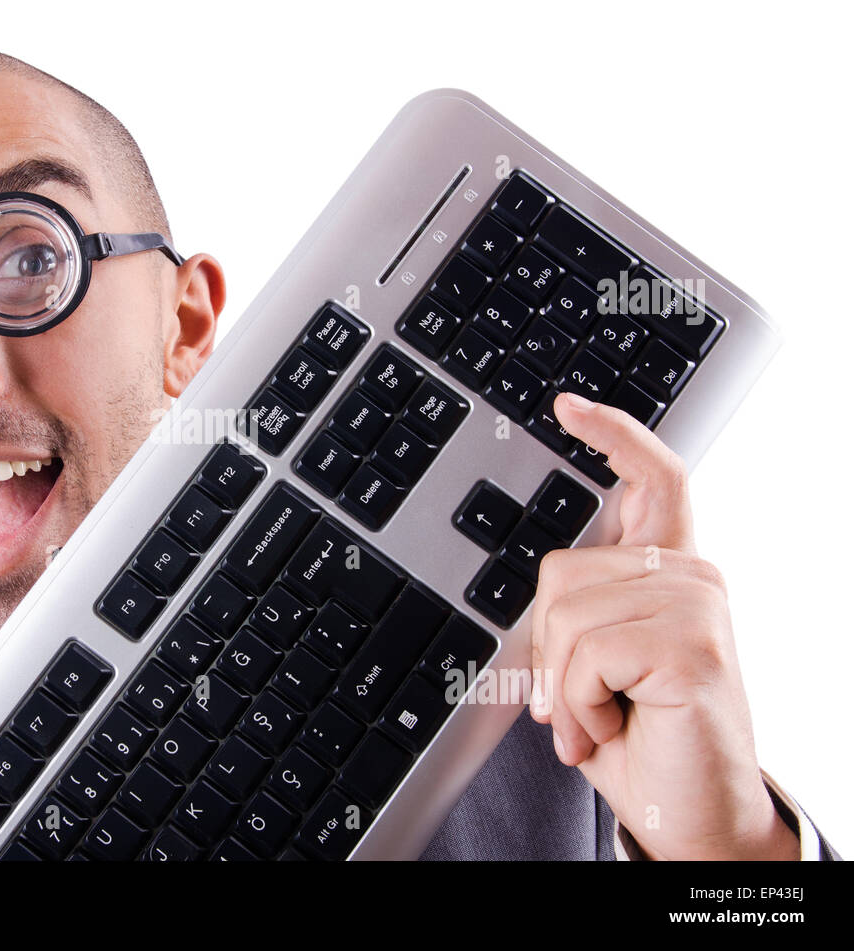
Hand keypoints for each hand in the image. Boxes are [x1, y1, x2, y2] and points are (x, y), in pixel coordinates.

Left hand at [528, 391, 797, 859]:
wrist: (686, 815)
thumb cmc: (641, 740)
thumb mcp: (596, 663)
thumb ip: (579, 609)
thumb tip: (536, 586)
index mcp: (669, 573)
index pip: (652, 479)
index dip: (612, 434)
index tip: (568, 406)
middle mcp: (693, 577)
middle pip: (562, 567)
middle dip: (546, 647)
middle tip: (576, 702)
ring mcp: (700, 605)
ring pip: (564, 613)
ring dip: (561, 686)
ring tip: (599, 719)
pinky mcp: (695, 644)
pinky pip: (583, 653)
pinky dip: (574, 704)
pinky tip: (610, 727)